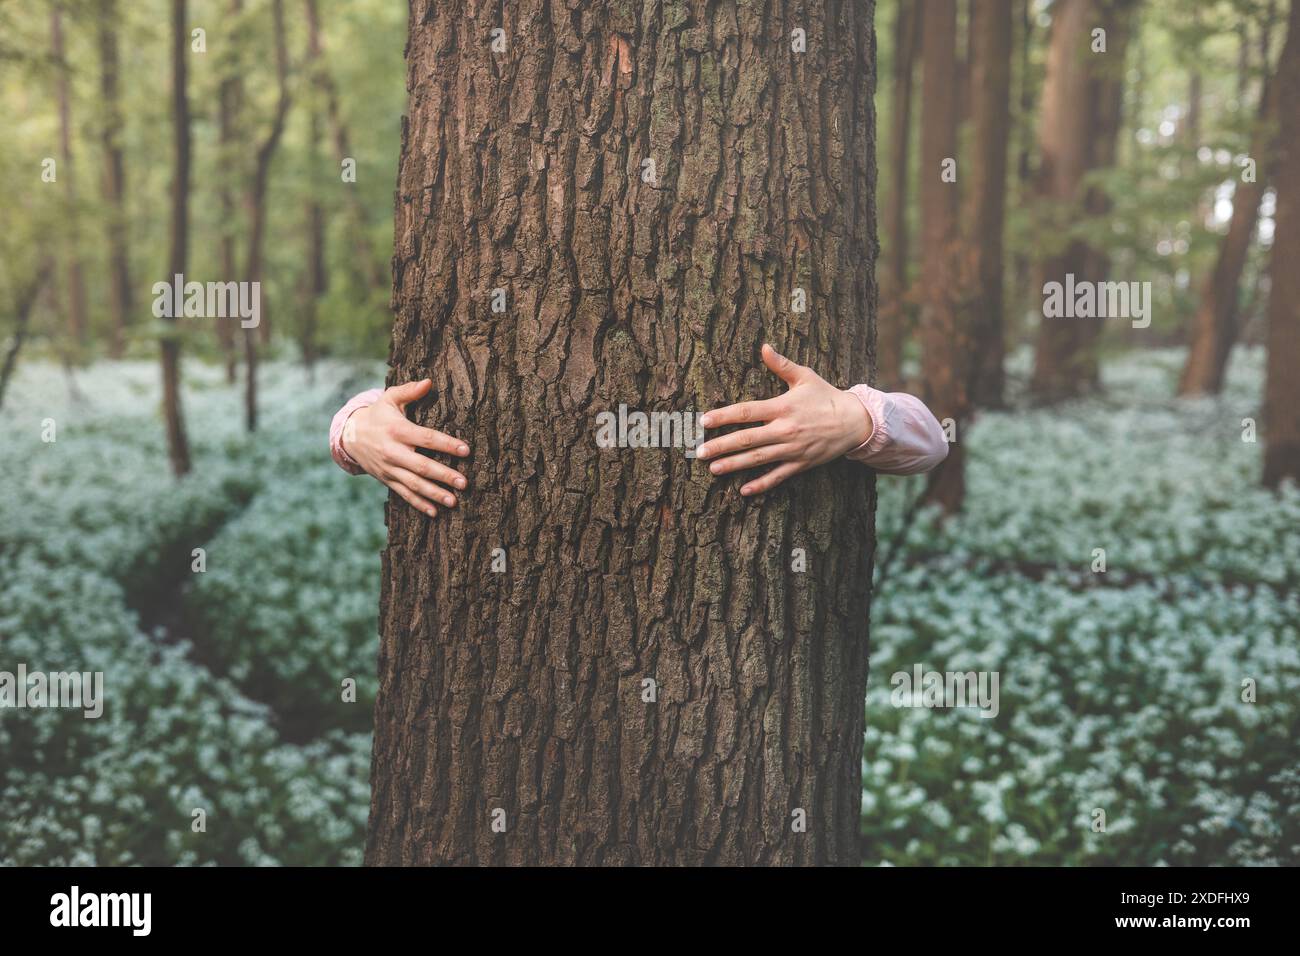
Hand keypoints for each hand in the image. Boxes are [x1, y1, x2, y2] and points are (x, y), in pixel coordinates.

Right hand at [341, 379, 469, 515]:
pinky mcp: (387, 479)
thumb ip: (409, 390)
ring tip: (453, 501)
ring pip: (413, 484)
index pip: (426, 438)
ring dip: (434, 494)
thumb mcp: (390, 399)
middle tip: (464, 482)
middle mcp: (393, 451)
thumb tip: (429, 382)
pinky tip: (434, 512)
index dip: (446, 444)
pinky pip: (404, 494)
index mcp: (397, 430)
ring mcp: (389, 468)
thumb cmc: (378, 415)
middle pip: (421, 465)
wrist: (350, 436)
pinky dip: (419, 504)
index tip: (466, 450)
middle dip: (443, 475)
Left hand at [696, 344, 871, 495]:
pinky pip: (778, 477)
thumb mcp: (805, 376)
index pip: (746, 412)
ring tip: (713, 469)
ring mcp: (792, 449)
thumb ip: (781, 364)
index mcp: (782, 407)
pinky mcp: (801, 464)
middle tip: (700, 452)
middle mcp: (785, 429)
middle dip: (721, 446)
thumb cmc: (826, 396)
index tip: (704, 421)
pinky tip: (744, 491)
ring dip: (734, 465)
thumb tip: (764, 347)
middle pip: (746, 439)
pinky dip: (761, 484)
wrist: (855, 421)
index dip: (723, 416)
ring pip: (758, 459)